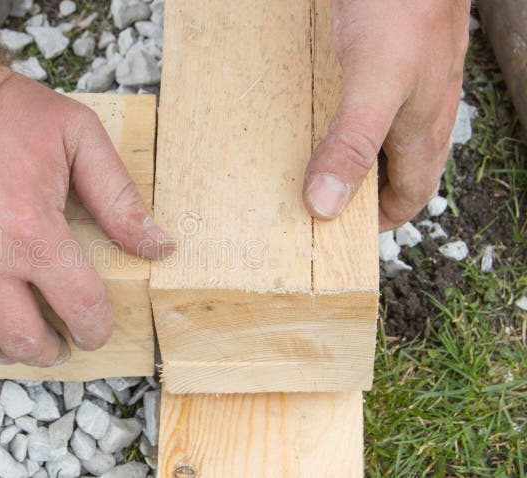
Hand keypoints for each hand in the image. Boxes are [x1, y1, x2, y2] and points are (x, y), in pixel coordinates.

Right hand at [0, 66, 169, 365]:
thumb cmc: (0, 111)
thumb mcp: (76, 136)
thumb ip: (120, 197)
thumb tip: (161, 247)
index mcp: (30, 231)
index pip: (81, 309)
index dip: (96, 329)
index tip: (93, 330)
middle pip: (23, 341)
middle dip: (48, 349)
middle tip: (52, 341)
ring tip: (3, 334)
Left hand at [302, 0, 470, 229]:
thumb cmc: (401, 11)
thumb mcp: (373, 86)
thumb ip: (353, 143)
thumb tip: (326, 205)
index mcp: (423, 128)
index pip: (409, 194)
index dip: (380, 219)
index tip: (342, 232)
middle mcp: (420, 108)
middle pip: (397, 167)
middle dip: (363, 190)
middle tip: (318, 198)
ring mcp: (407, 79)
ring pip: (384, 133)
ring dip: (353, 151)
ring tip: (311, 160)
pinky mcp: (388, 54)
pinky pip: (368, 99)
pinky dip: (345, 113)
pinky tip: (319, 106)